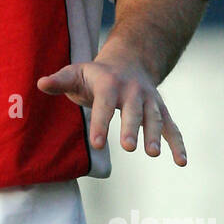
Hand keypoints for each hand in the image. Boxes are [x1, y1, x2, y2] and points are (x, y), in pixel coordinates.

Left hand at [37, 55, 186, 165]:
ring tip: (152, 153)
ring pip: (155, 118)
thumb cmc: (95, 74)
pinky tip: (182, 162)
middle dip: (131, 128)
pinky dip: (178, 144)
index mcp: (110, 83)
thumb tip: (41, 84)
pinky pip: (172, 128)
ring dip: (155, 135)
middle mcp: (133, 91)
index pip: (104, 104)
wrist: (130, 60)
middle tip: (128, 147)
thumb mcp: (76, 72)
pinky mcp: (161, 111)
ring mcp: (149, 101)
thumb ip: (60, 81)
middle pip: (133, 111)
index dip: (100, 123)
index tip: (96, 143)